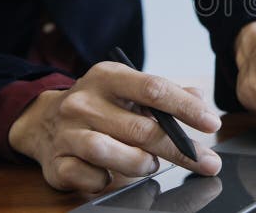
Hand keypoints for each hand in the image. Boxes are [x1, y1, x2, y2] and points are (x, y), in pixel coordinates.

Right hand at [8, 63, 222, 192]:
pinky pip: (90, 178)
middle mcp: (84, 101)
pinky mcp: (55, 163)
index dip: (187, 108)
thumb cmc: (100, 105)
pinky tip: (113, 173)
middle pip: (141, 128)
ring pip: (112, 153)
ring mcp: (67, 133)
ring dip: (141, 163)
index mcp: (108, 76)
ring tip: (151, 164)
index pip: (154, 89)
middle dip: (180, 149)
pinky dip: (108, 180)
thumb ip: (165, 94)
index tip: (212, 123)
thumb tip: (199, 97)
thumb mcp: (129, 89)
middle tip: (208, 163)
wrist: (43, 120)